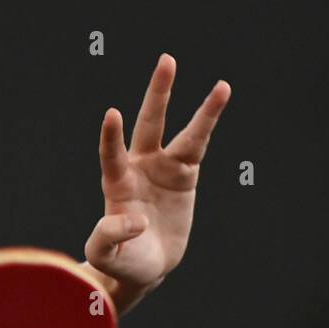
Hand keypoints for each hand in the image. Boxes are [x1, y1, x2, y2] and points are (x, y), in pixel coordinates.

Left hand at [84, 54, 231, 301]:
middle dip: (158, 94)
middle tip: (167, 61)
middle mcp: (139, 168)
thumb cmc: (120, 259)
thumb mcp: (105, 255)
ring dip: (203, 112)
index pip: (112, 155)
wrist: (145, 266)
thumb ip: (107, 237)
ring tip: (223, 86)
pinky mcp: (184, 175)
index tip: (112, 114)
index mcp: (117, 184)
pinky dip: (209, 125)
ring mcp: (163, 168)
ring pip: (183, 133)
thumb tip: (134, 219)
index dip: (112, 137)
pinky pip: (199, 147)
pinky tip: (222, 99)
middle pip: (148, 125)